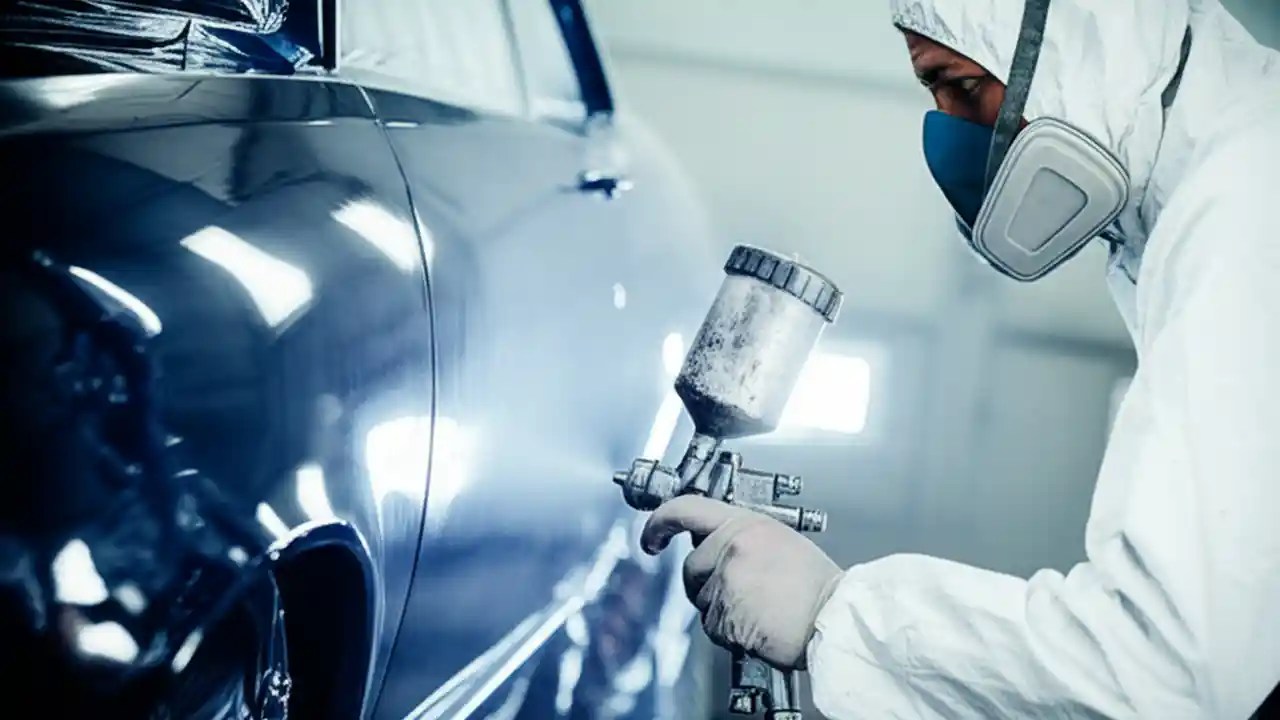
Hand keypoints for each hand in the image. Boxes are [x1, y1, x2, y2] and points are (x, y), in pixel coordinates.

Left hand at [641, 495, 842, 669]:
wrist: (835, 617)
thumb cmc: (817, 585)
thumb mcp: (779, 541)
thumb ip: (742, 539)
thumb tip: (713, 546)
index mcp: (746, 523)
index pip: (687, 508)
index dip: (660, 522)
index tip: (651, 536)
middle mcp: (731, 547)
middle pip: (691, 567)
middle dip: (704, 583)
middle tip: (737, 593)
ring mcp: (726, 581)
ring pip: (702, 601)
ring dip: (721, 609)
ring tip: (760, 608)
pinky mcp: (725, 614)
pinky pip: (713, 627)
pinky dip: (730, 632)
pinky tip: (758, 624)